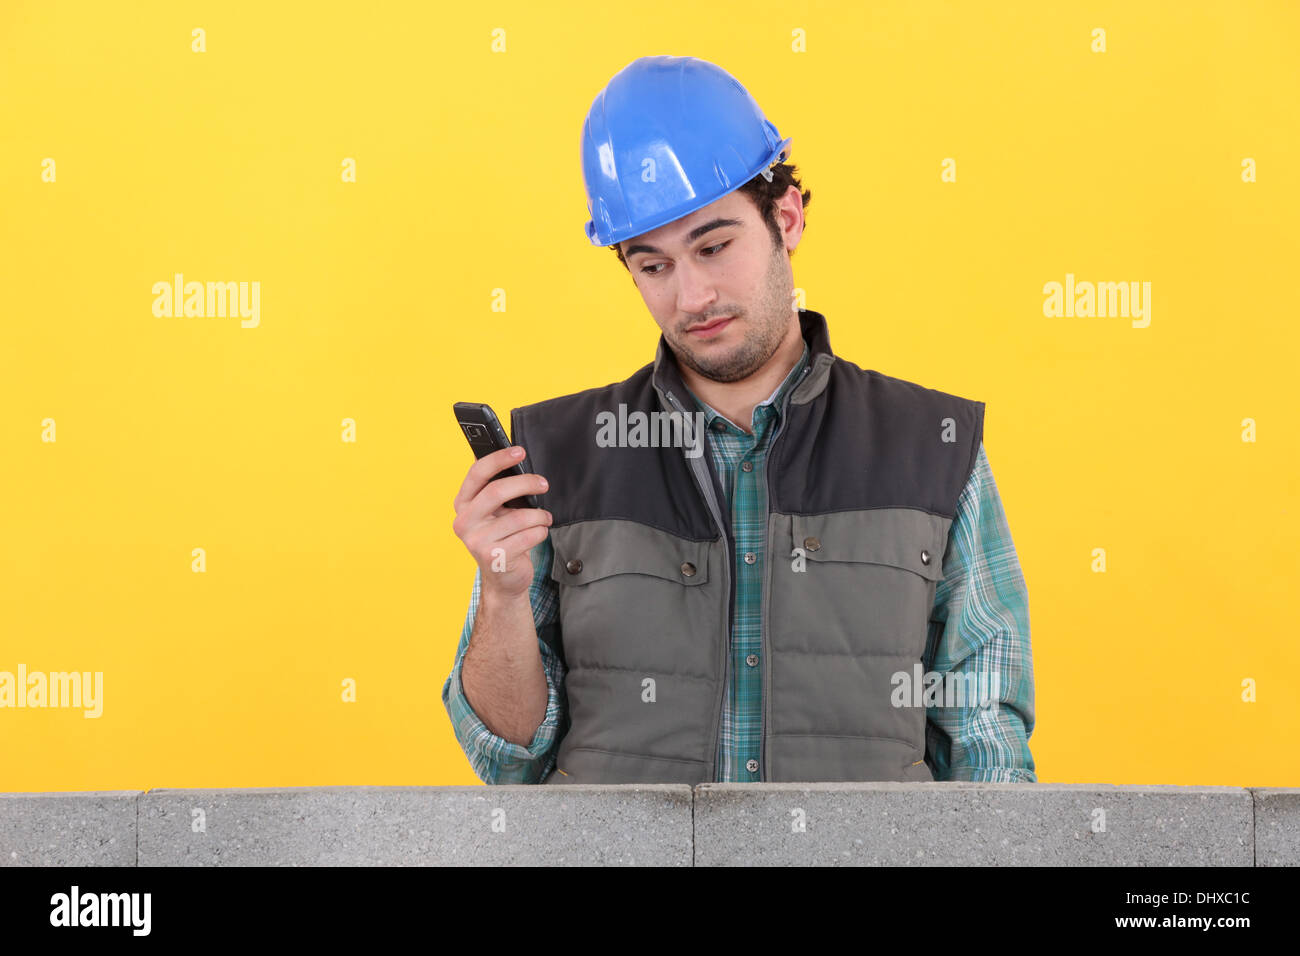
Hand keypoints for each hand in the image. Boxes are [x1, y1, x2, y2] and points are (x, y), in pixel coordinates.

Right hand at [452, 445, 551, 599]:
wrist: (503, 578)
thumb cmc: (502, 537)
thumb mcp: (495, 512)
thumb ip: (498, 489)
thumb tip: (515, 461)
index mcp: (463, 504)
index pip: (477, 474)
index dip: (498, 459)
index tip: (519, 451)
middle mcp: (465, 522)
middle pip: (497, 491)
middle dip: (526, 483)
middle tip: (543, 484)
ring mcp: (477, 541)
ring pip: (519, 517)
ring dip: (539, 515)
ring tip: (544, 518)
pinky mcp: (495, 557)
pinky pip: (528, 536)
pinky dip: (540, 532)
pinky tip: (538, 533)